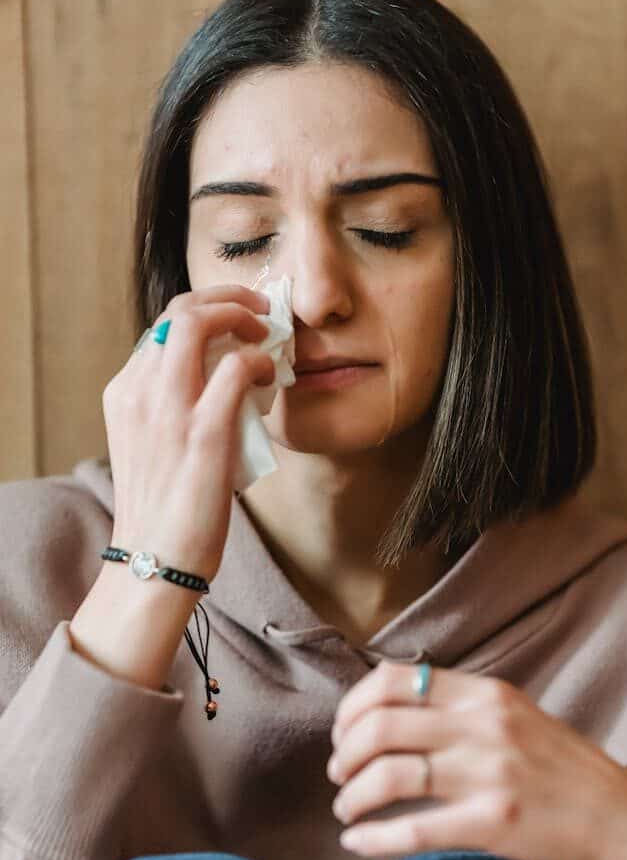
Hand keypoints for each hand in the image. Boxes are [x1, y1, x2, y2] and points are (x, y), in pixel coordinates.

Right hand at [103, 285, 274, 581]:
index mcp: (124, 393)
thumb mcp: (154, 444)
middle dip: (227, 298)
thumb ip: (174, 408)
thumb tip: (223, 380)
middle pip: (178, 310)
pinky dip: (257, 360)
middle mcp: (139, 392)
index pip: (163, 326)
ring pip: (197, 323)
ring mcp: (168, 411)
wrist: (153, 561)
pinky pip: (234, 369)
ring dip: (242, 316)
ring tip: (267, 333)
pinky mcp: (203, 434)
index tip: (237, 321)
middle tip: (260, 311)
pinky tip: (269, 374)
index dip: (206, 312)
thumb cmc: (164, 510)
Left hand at [328, 661, 626, 859]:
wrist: (619, 817)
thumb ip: (457, 706)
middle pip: (380, 727)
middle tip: (340, 776)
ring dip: (352, 796)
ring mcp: (489, 773)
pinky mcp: (493, 823)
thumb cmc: (558, 768)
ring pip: (388, 776)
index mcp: (484, 692)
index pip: (392, 680)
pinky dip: (372, 838)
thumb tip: (382, 708)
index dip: (353, 707)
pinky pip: (412, 830)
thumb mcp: (512, 714)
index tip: (344, 732)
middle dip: (344, 754)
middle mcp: (484, 725)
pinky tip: (356, 842)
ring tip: (348, 808)